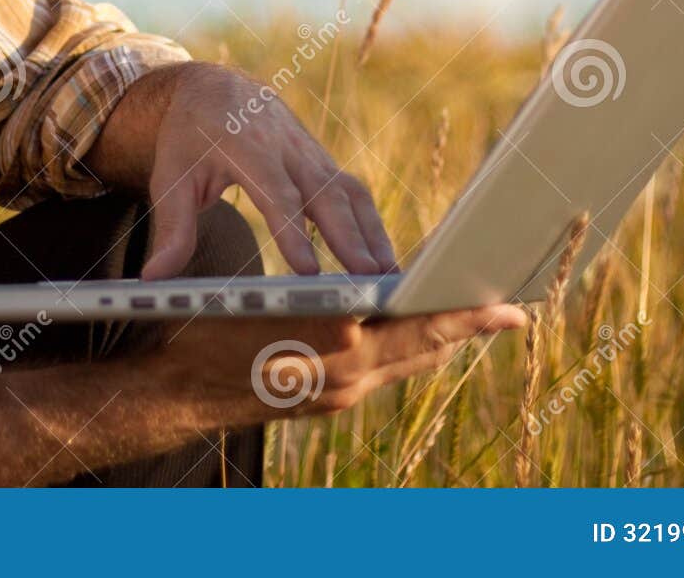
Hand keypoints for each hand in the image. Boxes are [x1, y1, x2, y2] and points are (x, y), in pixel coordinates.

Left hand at [138, 62, 396, 279]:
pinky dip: (372, 226)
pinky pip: (354, 193)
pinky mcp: (324, 163)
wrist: (217, 87)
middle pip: (324, 194)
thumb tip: (153, 278)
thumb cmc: (190, 136)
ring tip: (389, 278)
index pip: (274, 193)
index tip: (308, 270)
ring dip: (372, 234)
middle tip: (367, 280)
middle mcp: (287, 148)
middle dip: (348, 238)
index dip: (293, 231)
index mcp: (246, 147)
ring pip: (349, 192)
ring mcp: (311, 153)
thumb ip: (171, 228)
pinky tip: (384, 261)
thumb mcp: (170, 176)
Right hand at [150, 305, 527, 424]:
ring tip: (474, 314)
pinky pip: (386, 372)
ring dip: (441, 338)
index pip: (419, 328)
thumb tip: (382, 282)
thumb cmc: (206, 327)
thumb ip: (325, 296)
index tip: (510, 309)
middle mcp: (346, 377)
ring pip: (408, 363)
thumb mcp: (263, 296)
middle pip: (425, 348)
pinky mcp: (329, 401)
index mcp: (334, 343)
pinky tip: (418, 330)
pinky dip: (409, 349)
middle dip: (467, 326)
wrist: (172, 389)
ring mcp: (339, 394)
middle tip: (511, 308)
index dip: (467, 317)